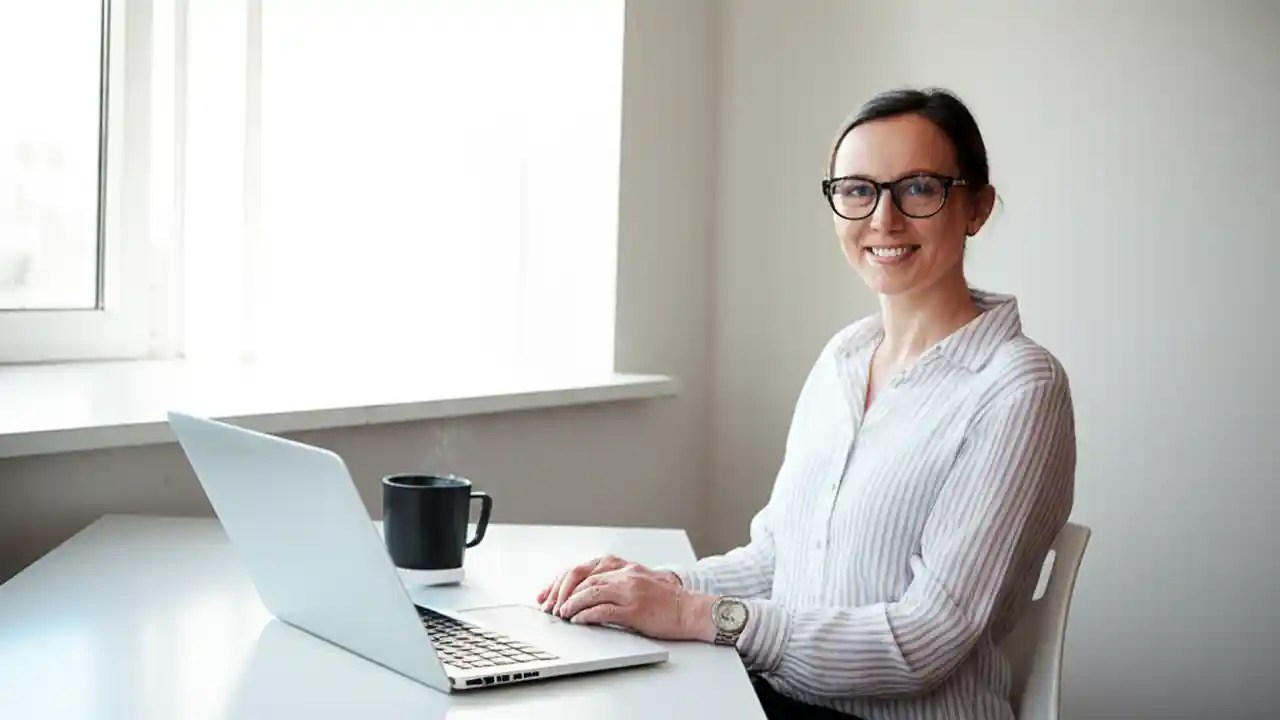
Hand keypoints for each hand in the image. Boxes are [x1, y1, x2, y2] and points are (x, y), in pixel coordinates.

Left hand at [536, 554, 679, 616]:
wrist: (690, 610)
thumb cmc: (665, 600)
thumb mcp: (637, 582)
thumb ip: (613, 583)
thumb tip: (582, 594)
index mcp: (623, 566)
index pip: (583, 568)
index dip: (561, 581)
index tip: (547, 594)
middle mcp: (624, 573)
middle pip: (582, 577)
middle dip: (561, 592)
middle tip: (549, 606)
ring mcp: (630, 590)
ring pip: (590, 591)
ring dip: (570, 604)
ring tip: (560, 614)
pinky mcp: (635, 609)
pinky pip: (603, 610)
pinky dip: (586, 615)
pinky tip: (577, 620)